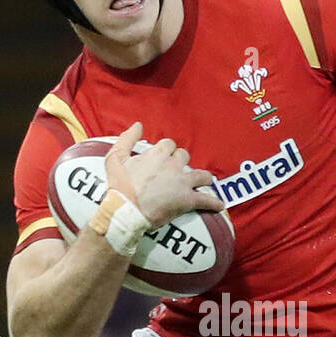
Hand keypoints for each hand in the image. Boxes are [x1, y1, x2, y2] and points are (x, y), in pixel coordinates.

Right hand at [104, 122, 224, 226]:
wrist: (125, 211)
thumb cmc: (119, 186)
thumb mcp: (115, 158)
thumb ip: (127, 139)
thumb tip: (138, 125)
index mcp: (157, 154)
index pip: (169, 144)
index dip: (167, 151)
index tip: (163, 158)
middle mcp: (173, 165)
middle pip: (184, 156)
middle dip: (181, 162)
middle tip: (177, 171)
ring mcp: (182, 183)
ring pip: (201, 175)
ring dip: (203, 178)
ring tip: (204, 181)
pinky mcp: (187, 200)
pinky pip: (206, 200)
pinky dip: (214, 203)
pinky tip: (219, 206)